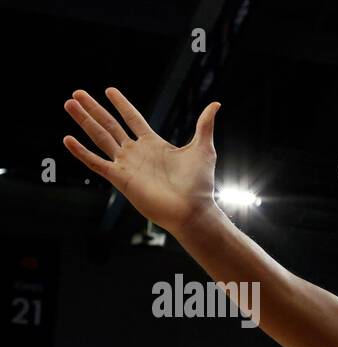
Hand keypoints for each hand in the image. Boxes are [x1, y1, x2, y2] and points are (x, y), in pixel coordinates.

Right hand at [63, 88, 219, 234]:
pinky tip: (67, 139)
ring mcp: (126, 165)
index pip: (133, 119)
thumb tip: (216, 103)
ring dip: (84, 121)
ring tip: (69, 104)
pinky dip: (81, 152)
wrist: (192, 209)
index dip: (121, 105)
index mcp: (154, 144)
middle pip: (110, 125)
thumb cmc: (199, 184)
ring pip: (100, 138)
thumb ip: (204, 125)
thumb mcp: (203, 149)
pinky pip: (96, 163)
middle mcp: (137, 153)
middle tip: (77, 93)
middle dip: (94, 109)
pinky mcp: (120, 178)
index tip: (109, 90)